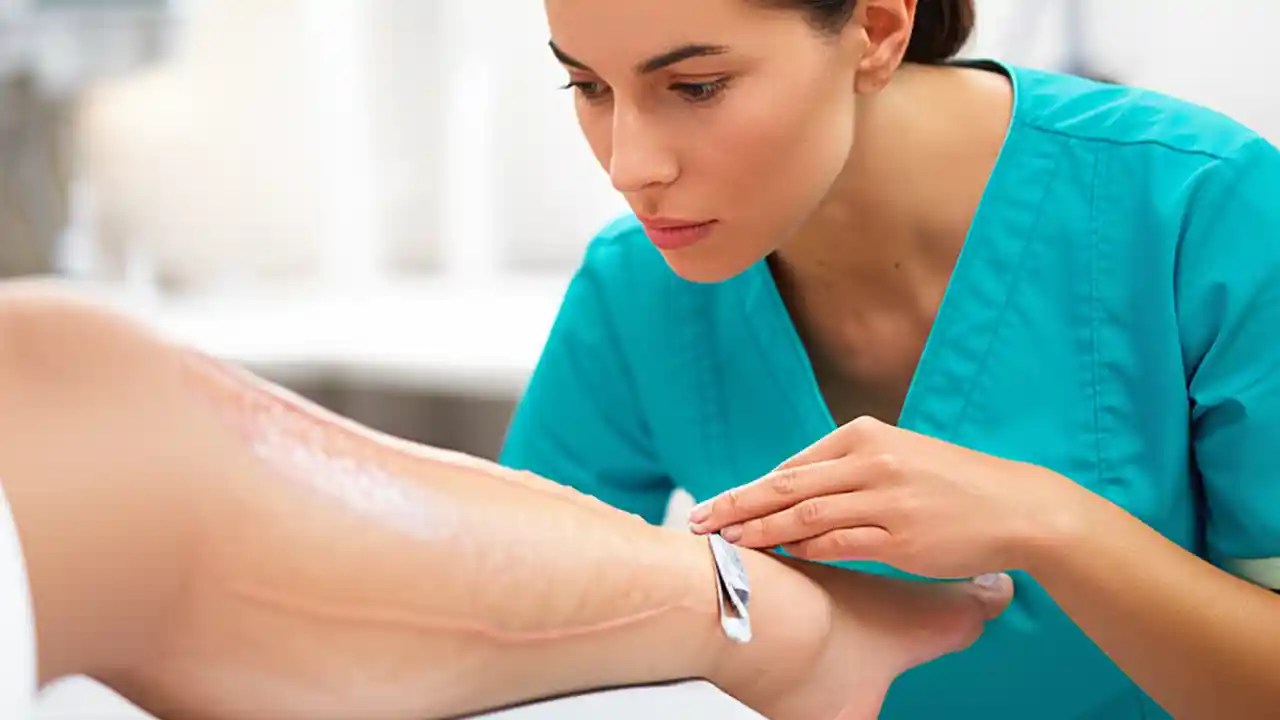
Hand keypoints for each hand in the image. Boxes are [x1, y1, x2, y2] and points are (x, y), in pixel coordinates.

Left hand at [688, 416, 1092, 578]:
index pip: (792, 466)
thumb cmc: (951, 485)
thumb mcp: (896, 457)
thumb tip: (789, 490)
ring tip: (726, 543)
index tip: (716, 505)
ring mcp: (886, 498)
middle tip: (699, 523)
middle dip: (736, 506)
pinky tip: (782, 556)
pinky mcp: (901, 536)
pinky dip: (805, 549)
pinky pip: (840, 543)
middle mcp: (871, 462)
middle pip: (786, 486)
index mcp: (866, 436)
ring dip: (759, 531)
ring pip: (805, 515)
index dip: (749, 489)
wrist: (1015, 506)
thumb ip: (845, 470)